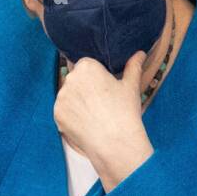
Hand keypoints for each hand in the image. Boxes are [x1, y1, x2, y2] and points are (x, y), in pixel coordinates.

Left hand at [53, 52, 154, 189]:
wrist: (115, 142)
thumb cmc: (125, 111)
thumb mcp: (131, 86)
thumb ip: (133, 66)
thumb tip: (140, 53)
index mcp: (86, 67)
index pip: (87, 65)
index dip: (96, 77)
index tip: (105, 89)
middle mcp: (70, 79)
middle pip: (76, 80)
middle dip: (85, 88)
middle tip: (101, 104)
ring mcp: (61, 98)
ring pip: (69, 96)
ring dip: (77, 102)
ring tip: (94, 115)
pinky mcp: (56, 114)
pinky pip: (63, 112)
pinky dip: (72, 117)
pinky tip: (86, 124)